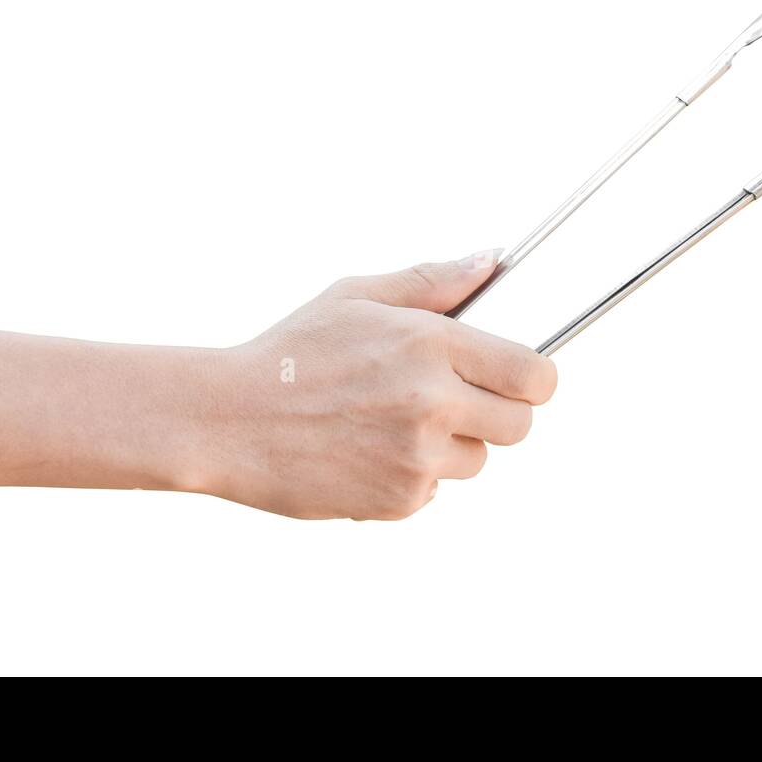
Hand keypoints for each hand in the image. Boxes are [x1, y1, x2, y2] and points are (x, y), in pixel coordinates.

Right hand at [184, 251, 557, 519]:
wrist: (226, 421)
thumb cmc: (289, 352)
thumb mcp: (356, 296)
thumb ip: (432, 281)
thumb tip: (491, 260)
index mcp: (429, 345)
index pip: (534, 375)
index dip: (535, 377)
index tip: (521, 376)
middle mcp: (432, 405)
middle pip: (519, 425)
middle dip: (498, 411)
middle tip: (455, 397)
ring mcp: (416, 459)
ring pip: (476, 460)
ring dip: (452, 445)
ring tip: (394, 421)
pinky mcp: (398, 501)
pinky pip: (435, 490)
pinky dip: (413, 475)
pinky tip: (369, 448)